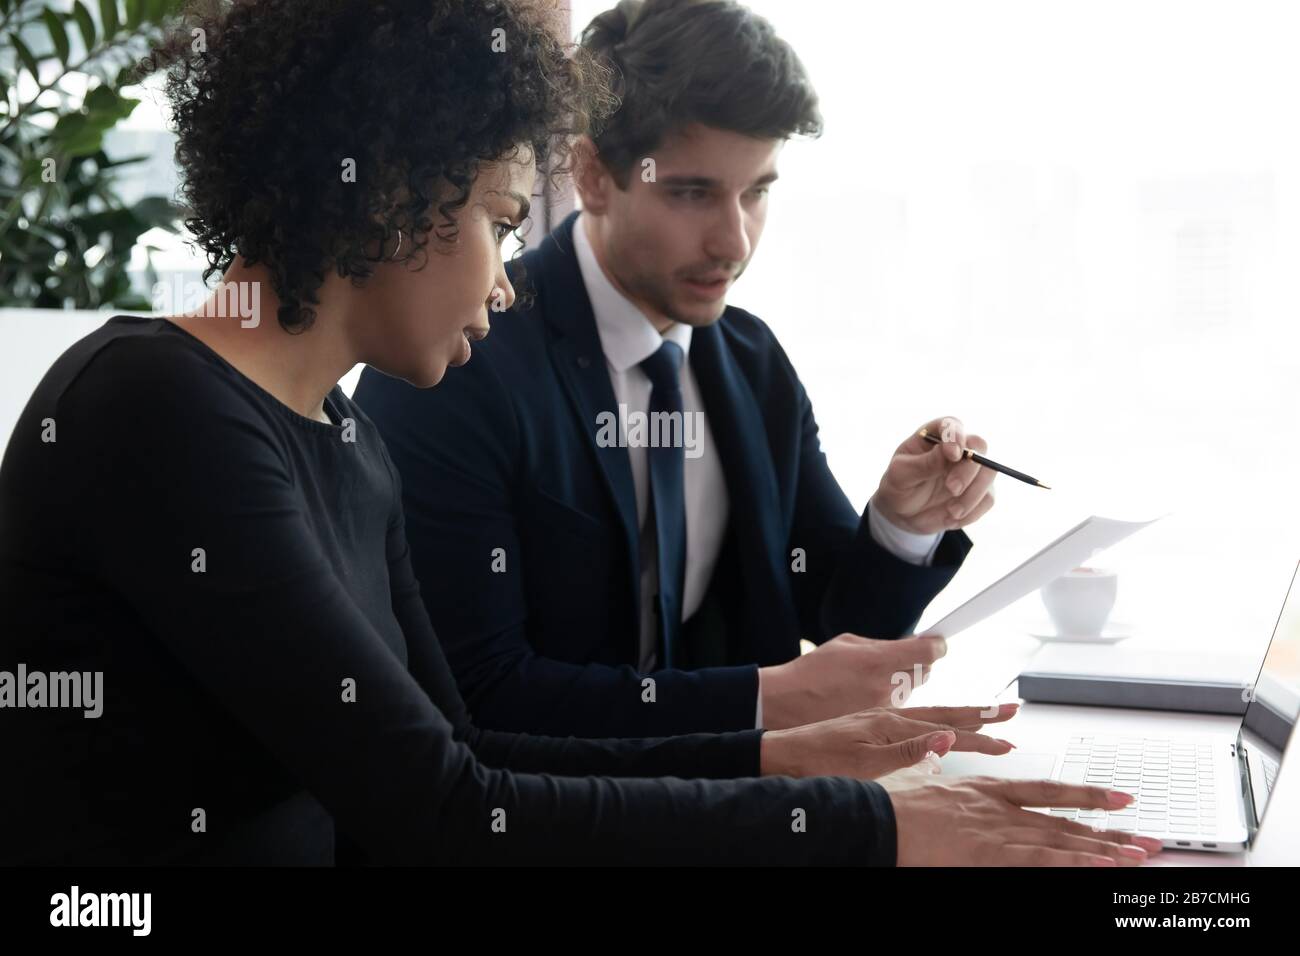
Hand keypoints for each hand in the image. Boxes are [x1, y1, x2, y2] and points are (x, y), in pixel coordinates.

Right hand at [759, 632, 947, 729]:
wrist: (788, 703)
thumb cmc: (814, 669)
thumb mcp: (846, 644)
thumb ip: (882, 645)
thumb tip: (910, 644)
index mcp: (878, 661)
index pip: (927, 652)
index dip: (937, 646)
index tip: (938, 643)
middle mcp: (886, 686)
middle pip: (924, 671)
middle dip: (918, 663)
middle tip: (906, 659)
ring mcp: (884, 708)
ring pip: (911, 691)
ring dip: (903, 683)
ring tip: (875, 681)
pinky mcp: (877, 726)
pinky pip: (897, 708)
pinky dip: (891, 701)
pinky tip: (869, 698)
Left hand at [759, 705, 1018, 779]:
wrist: (783, 754)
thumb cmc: (818, 761)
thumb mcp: (868, 763)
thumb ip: (909, 751)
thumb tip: (948, 738)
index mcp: (892, 725)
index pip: (949, 727)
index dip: (981, 732)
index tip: (1007, 735)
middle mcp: (888, 718)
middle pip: (944, 714)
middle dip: (980, 714)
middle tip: (1009, 712)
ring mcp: (877, 720)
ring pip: (929, 715)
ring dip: (960, 716)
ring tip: (985, 717)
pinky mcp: (867, 726)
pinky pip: (911, 721)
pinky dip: (933, 723)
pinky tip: (936, 730)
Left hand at [872, 415, 995, 534]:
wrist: (904, 514)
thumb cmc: (899, 486)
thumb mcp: (901, 475)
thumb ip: (923, 463)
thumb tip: (948, 452)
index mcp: (934, 435)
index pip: (951, 425)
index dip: (956, 436)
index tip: (952, 455)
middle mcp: (958, 447)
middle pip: (978, 446)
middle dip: (967, 470)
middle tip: (952, 488)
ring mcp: (971, 469)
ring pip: (989, 472)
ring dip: (973, 495)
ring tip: (951, 512)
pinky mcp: (979, 490)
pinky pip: (988, 498)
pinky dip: (972, 511)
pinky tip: (951, 518)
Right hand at [891, 777, 1162, 865]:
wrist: (874, 818)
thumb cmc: (890, 803)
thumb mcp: (918, 777)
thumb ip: (935, 765)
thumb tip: (938, 747)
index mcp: (985, 789)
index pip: (1047, 791)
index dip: (1085, 796)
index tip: (1117, 799)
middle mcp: (998, 809)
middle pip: (1064, 820)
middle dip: (1108, 830)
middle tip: (1145, 838)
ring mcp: (996, 833)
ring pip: (1060, 841)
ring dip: (1102, 850)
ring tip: (1136, 856)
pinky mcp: (989, 855)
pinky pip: (1040, 861)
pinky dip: (1071, 863)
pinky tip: (1099, 867)